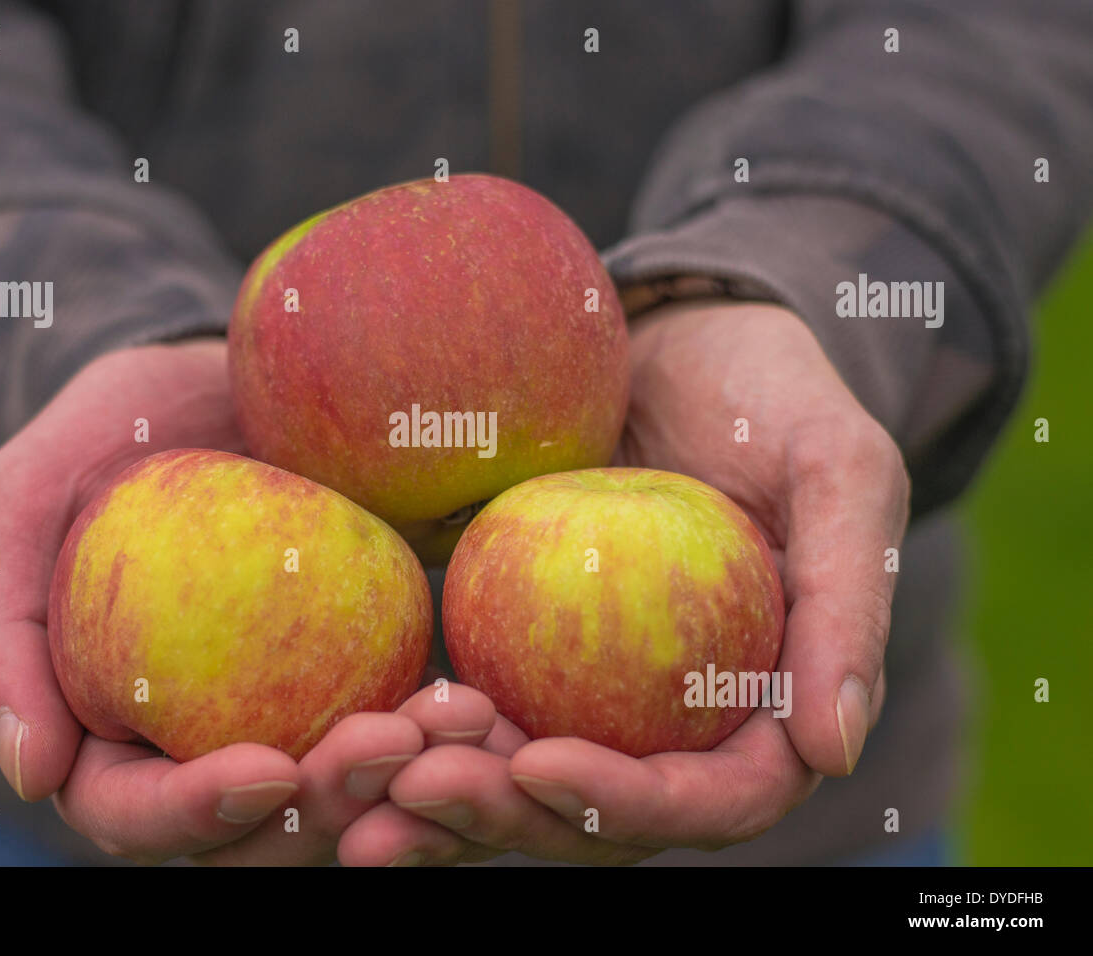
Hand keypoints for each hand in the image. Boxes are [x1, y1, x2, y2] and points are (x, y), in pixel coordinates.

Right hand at [0, 339, 491, 863]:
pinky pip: (404, 733)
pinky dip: (439, 735)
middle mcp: (200, 746)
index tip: (268, 768)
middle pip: (258, 834)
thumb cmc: (107, 438)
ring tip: (457, 719)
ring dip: (401, 784)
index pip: (136, 815)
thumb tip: (33, 774)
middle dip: (325, 810)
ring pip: (343, 801)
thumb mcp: (24, 502)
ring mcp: (288, 719)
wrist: (217, 384)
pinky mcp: (360, 679)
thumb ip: (1, 630)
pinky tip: (481, 702)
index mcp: (106, 736)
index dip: (196, 814)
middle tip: (391, 743)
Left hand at [341, 300, 909, 863]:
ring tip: (356, 781)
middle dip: (507, 817)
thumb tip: (833, 750)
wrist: (679, 340)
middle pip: (597, 817)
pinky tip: (350, 719)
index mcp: (764, 708)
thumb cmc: (772, 395)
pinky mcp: (524, 650)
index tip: (540, 762)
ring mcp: (594, 693)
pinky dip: (416, 728)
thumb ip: (848, 600)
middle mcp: (674, 721)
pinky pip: (470, 709)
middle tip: (413, 791)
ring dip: (442, 798)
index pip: (711, 799)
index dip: (629, 804)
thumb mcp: (837, 469)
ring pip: (519, 780)